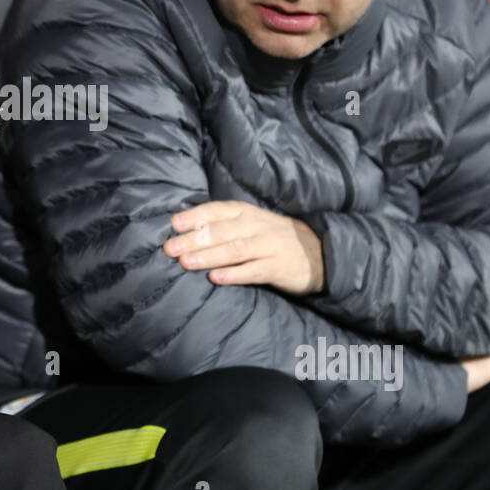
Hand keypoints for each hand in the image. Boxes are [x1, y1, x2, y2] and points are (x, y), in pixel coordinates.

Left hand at [164, 201, 324, 295]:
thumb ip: (224, 224)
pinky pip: (253, 271)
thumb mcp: (251, 223)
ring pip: (235, 250)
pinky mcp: (278, 268)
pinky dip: (234, 275)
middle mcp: (257, 226)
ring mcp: (269, 246)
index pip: (217, 210)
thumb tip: (186, 229)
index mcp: (247, 212)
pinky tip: (216, 278)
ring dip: (209, 256)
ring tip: (186, 263)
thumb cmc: (273, 238)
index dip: (195, 216)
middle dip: (194, 239)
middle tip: (171, 248)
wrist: (318, 252)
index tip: (174, 224)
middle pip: (222, 231)